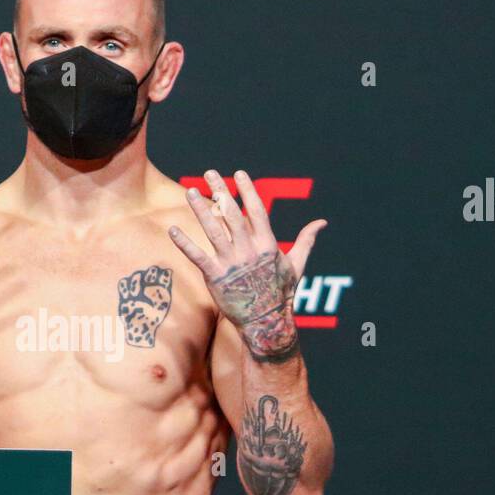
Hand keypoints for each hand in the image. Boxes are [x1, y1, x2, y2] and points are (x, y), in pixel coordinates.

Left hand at [169, 168, 325, 361]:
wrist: (265, 321)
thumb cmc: (281, 293)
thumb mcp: (297, 264)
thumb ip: (306, 240)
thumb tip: (322, 222)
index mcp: (267, 244)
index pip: (256, 210)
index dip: (247, 191)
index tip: (238, 173)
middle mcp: (248, 250)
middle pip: (232, 215)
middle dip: (221, 192)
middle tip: (210, 173)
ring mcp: (231, 263)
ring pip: (213, 231)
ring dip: (200, 210)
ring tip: (191, 192)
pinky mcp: (215, 276)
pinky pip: (196, 256)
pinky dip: (184, 242)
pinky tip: (172, 229)